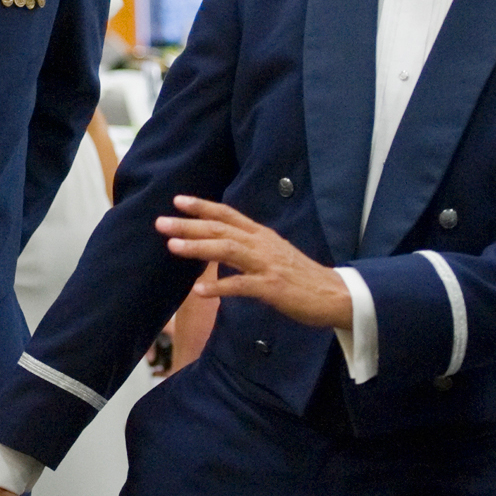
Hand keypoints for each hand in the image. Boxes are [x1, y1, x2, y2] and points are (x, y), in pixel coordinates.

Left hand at [157, 195, 351, 329]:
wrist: (335, 295)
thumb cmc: (300, 276)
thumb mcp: (272, 253)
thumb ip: (247, 247)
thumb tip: (218, 244)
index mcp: (261, 235)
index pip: (227, 214)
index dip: (202, 206)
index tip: (177, 200)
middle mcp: (262, 245)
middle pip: (221, 229)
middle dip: (189, 225)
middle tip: (161, 223)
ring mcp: (266, 265)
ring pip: (227, 250)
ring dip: (198, 247)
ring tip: (172, 247)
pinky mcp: (272, 287)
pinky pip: (242, 286)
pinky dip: (220, 287)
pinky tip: (199, 291)